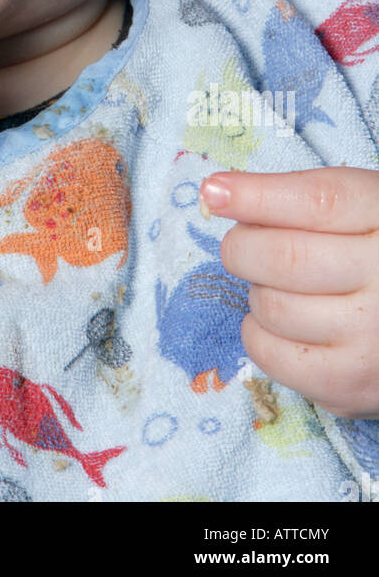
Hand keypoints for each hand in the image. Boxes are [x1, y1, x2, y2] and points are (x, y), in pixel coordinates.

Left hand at [200, 167, 378, 419]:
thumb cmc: (375, 252)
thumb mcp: (359, 208)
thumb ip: (302, 196)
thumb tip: (215, 192)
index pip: (318, 202)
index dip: (257, 196)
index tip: (213, 191)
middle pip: (283, 257)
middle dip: (243, 246)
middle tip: (246, 244)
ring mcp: (370, 339)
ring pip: (270, 306)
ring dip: (257, 290)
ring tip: (281, 285)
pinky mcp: (349, 385)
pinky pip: (271, 355)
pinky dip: (258, 332)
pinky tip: (282, 320)